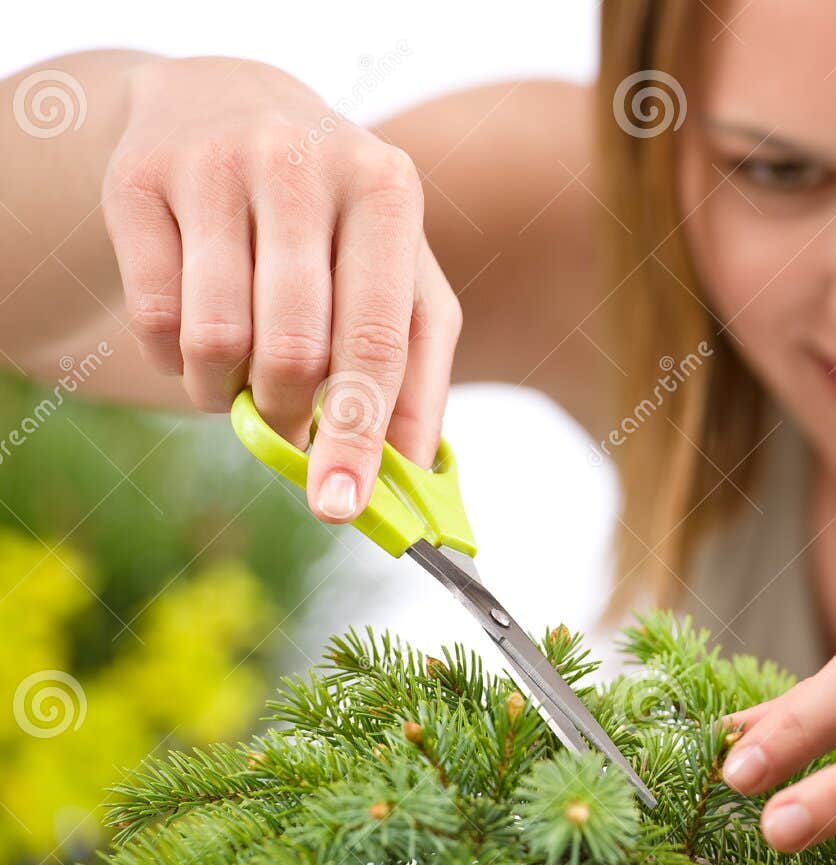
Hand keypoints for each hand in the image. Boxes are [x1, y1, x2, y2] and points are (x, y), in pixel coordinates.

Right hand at [101, 56, 460, 521]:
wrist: (226, 106)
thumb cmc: (339, 226)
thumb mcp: (400, 280)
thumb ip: (417, 377)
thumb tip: (412, 479)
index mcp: (387, 191)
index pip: (376, 340)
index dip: (358, 436)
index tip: (341, 507)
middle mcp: (303, 165)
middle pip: (294, 349)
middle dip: (289, 416)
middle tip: (288, 428)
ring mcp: (215, 164)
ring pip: (215, 339)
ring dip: (226, 393)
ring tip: (242, 379)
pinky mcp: (137, 179)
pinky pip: (154, 320)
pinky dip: (174, 359)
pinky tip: (197, 333)